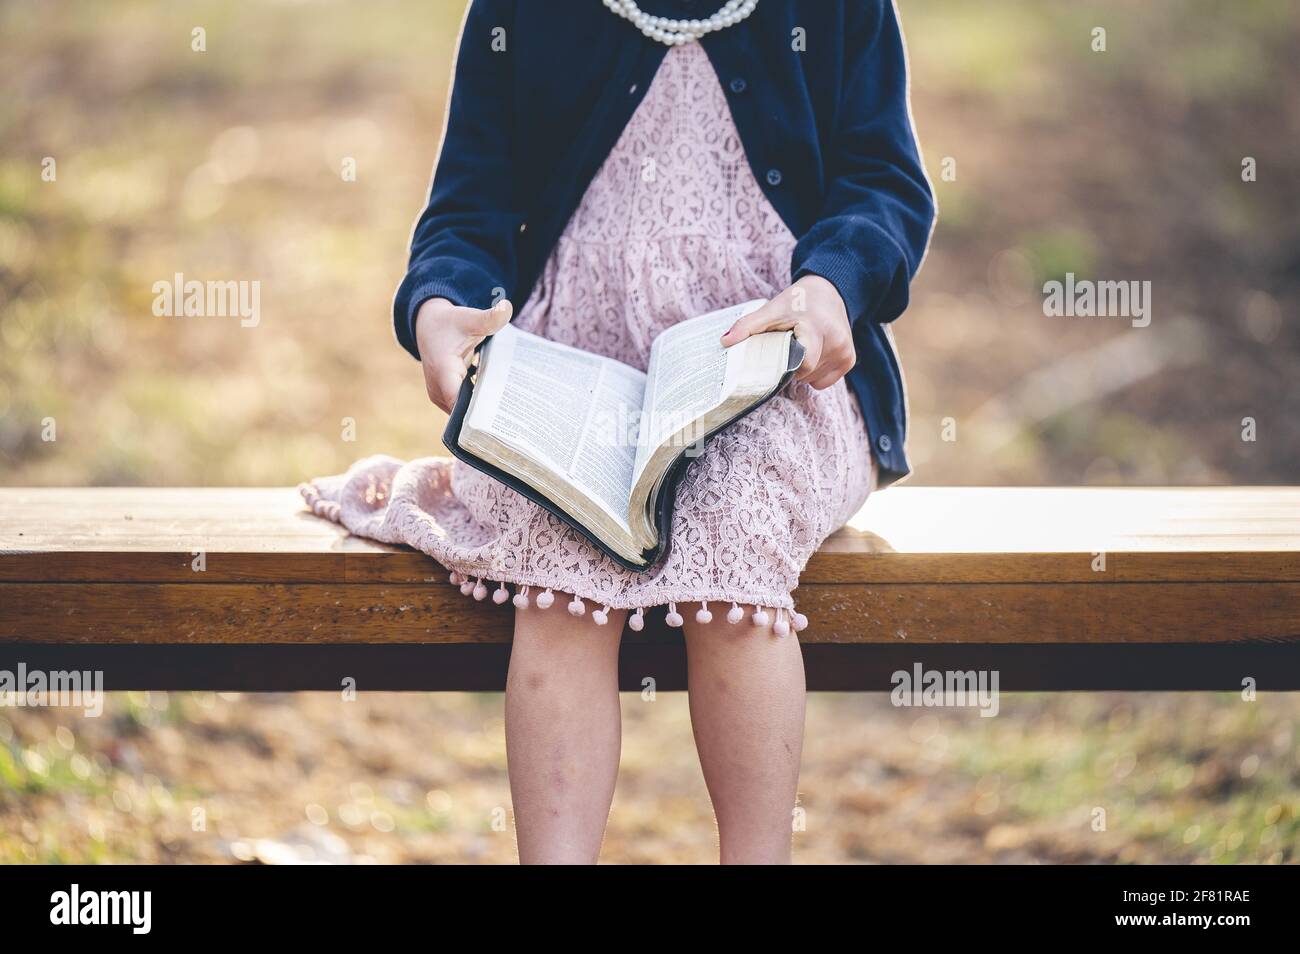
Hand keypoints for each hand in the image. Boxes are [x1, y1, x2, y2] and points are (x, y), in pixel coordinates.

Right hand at [415, 296, 512, 411]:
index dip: (481, 414)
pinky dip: (480, 406)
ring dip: (485, 413)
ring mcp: (440, 396)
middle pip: (466, 413)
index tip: (504, 416)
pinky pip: (463, 408)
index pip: (460, 404)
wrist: (428, 325)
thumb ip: (490, 317)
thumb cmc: (450, 322)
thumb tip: (507, 307)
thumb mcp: (470, 318)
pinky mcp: (445, 397)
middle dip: (489, 416)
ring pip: (465, 414)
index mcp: (443, 371)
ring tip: (514, 415)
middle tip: (518, 418)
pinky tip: (501, 406)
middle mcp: (438, 390)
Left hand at [720, 274, 854, 388]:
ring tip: (801, 347)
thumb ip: (748, 325)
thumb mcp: (772, 309)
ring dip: (803, 371)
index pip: (802, 366)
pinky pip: (824, 381)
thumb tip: (725, 341)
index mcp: (818, 329)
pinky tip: (812, 354)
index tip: (777, 355)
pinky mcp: (849, 359)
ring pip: (814, 380)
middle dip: (791, 366)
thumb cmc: (799, 301)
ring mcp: (845, 353)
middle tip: (787, 347)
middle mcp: (836, 342)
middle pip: (805, 375)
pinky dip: (815, 373)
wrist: (829, 291)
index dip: (786, 366)